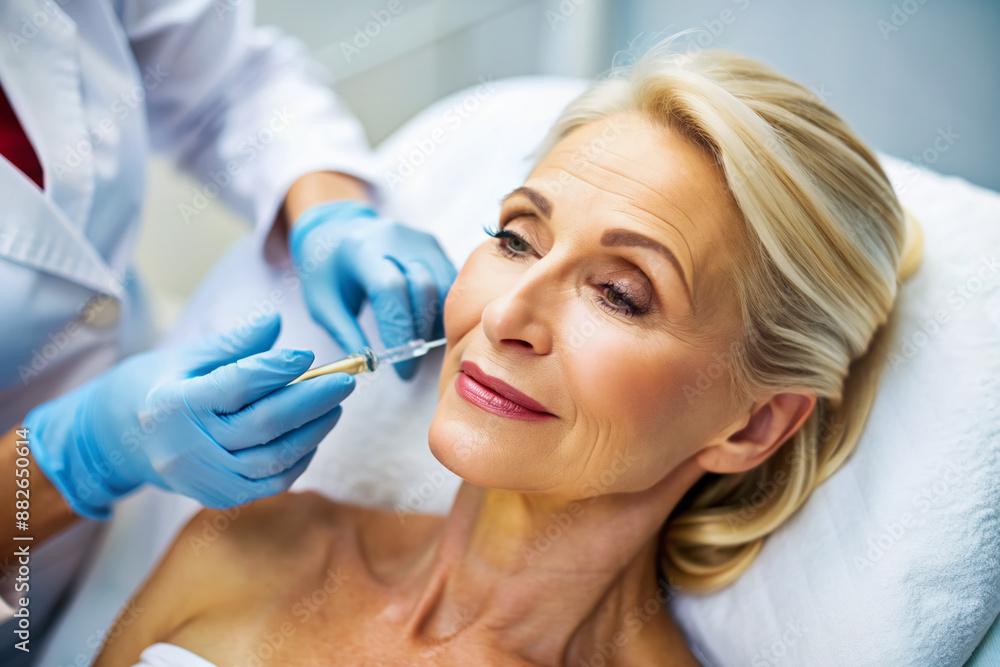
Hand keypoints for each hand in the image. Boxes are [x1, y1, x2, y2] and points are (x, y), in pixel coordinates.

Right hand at [22, 314, 353, 518]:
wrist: (117, 442)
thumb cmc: (158, 386)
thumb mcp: (187, 357)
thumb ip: (234, 344)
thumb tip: (276, 323)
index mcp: (174, 404)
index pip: (236, 386)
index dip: (276, 369)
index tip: (309, 354)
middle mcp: (188, 446)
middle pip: (264, 424)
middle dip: (312, 401)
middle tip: (344, 381)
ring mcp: (203, 478)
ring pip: (273, 458)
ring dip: (313, 432)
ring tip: (336, 406)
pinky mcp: (219, 497)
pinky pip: (270, 482)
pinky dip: (300, 459)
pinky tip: (315, 435)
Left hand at [288, 200, 455, 379]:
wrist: (336, 229)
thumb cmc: (326, 270)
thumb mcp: (323, 303)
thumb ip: (347, 334)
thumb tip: (372, 368)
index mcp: (361, 250)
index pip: (390, 290)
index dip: (399, 331)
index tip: (401, 366)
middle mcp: (394, 238)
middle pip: (424, 286)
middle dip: (421, 330)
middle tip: (412, 359)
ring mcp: (419, 240)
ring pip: (445, 285)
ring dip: (438, 321)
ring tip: (421, 342)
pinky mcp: (434, 246)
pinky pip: (452, 281)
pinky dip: (446, 308)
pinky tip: (429, 324)